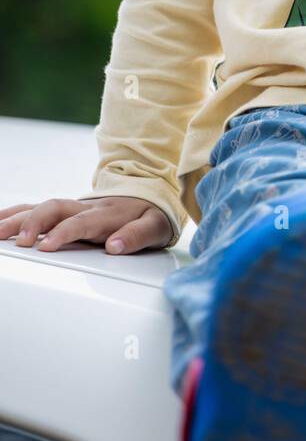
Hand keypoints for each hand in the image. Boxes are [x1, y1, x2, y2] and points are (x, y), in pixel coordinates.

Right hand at [0, 197, 172, 253]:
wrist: (148, 194)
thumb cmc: (149, 214)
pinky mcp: (63, 211)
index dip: (63, 232)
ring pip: (41, 207)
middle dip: (34, 223)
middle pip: (54, 209)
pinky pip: (35, 208)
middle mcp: (85, 208)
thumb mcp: (156, 226)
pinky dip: (15, 212)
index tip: (47, 246)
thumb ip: (137, 235)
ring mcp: (72, 208)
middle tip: (20, 242)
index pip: (81, 222)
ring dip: (18, 217)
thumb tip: (115, 246)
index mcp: (107, 214)